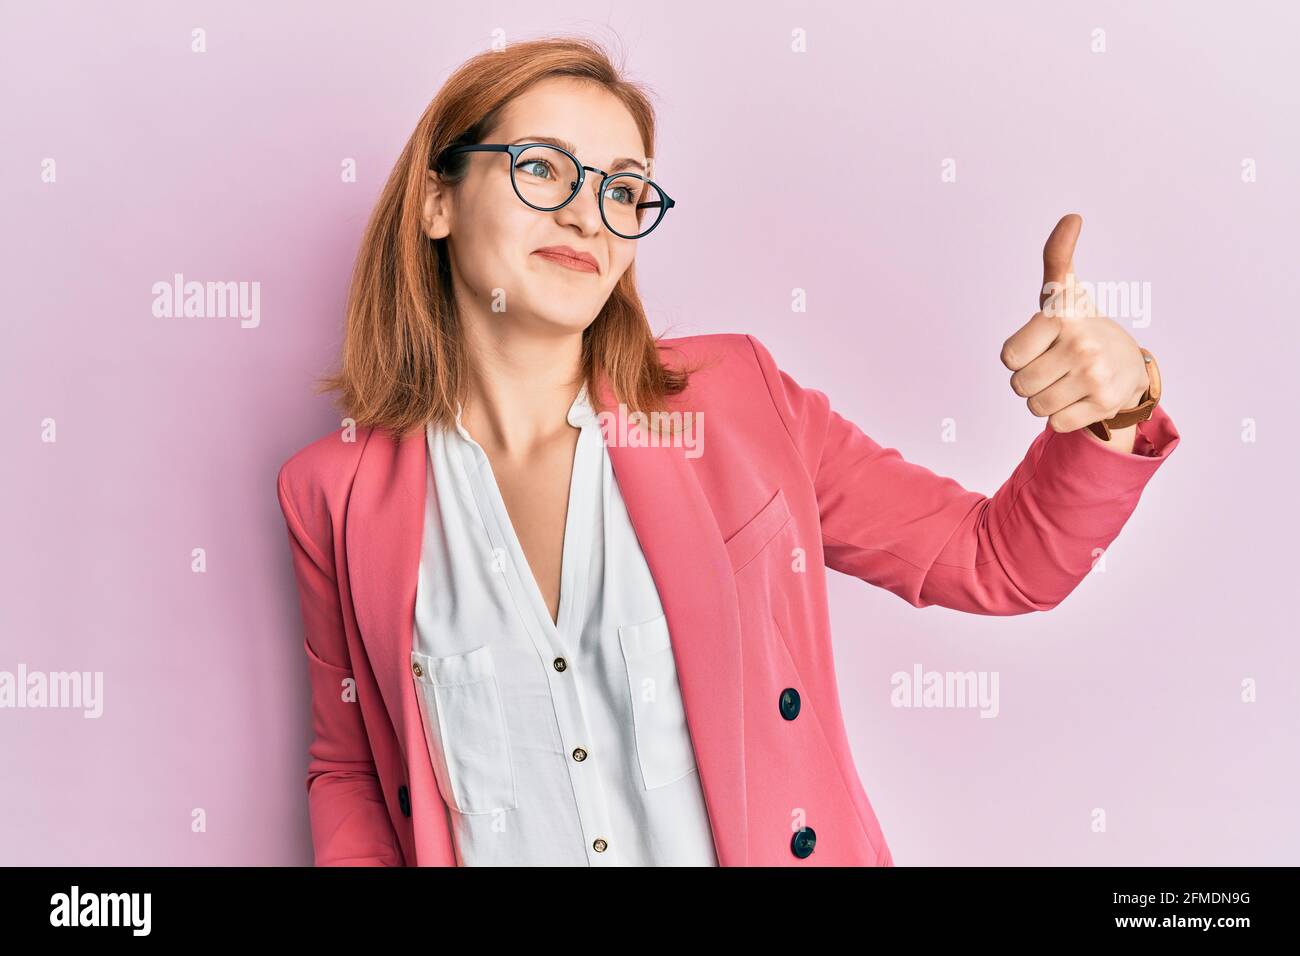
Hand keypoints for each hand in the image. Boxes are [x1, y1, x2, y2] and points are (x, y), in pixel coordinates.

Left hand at [1000, 213, 1148, 433]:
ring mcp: (1094, 377)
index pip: (1008, 357)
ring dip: (1044, 399)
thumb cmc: (1081, 327)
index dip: (1018, 356)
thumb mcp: (1064, 293)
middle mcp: (1081, 346)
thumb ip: (1056, 257)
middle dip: (1029, 380)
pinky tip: (1079, 397)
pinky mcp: (1103, 404)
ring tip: (1065, 381)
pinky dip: (1062, 416)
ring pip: (1035, 406)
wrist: (1129, 363)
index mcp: (1063, 318)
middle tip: (1053, 366)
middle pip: (1019, 385)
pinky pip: (1056, 423)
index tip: (1039, 345)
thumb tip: (1072, 217)